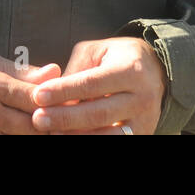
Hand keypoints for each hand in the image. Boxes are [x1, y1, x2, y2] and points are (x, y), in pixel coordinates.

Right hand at [0, 55, 62, 133]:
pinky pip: (5, 144)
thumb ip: (24, 71)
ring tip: (39, 126)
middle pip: (32, 126)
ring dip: (32, 133)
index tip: (65, 101)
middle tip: (57, 119)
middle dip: (48, 123)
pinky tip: (18, 132)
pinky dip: (14, 138)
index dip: (54, 101)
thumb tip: (55, 71)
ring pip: (21, 139)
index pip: (33, 97)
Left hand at [29, 37, 165, 134]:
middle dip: (65, 118)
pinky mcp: (143, 135)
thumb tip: (51, 91)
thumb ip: (76, 70)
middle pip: (98, 113)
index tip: (38, 95)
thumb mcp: (97, 52)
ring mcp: (144, 121)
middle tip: (38, 119)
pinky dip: (92, 141)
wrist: (155, 71)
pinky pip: (116, 143)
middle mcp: (141, 98)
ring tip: (52, 133)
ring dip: (77, 136)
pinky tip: (70, 137)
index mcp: (130, 70)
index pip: (91, 83)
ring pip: (108, 135)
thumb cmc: (118, 58)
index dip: (64, 91)